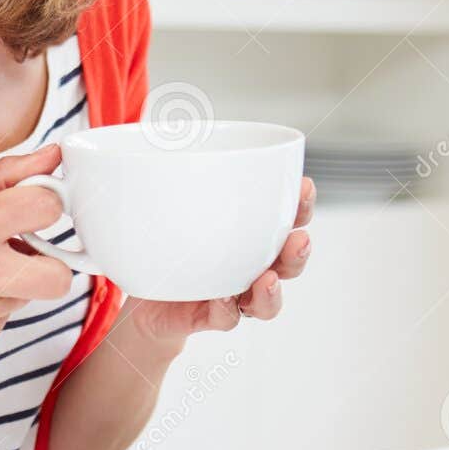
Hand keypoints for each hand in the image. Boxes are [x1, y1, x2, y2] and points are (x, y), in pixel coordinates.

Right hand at [0, 144, 73, 358]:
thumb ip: (7, 176)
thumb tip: (54, 157)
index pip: (47, 208)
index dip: (49, 207)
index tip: (37, 211)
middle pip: (59, 277)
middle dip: (50, 266)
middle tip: (24, 256)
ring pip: (31, 297)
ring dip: (13, 285)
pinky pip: (7, 320)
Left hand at [123, 176, 315, 352]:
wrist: (144, 296)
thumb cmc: (168, 244)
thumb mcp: (171, 205)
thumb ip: (175, 177)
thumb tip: (166, 131)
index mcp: (252, 235)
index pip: (287, 218)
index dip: (301, 205)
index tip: (304, 186)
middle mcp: (250, 266)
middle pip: (288, 262)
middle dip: (298, 251)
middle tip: (299, 239)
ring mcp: (233, 295)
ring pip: (266, 301)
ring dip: (273, 291)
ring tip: (268, 280)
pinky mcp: (207, 317)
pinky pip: (225, 318)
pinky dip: (227, 310)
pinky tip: (224, 300)